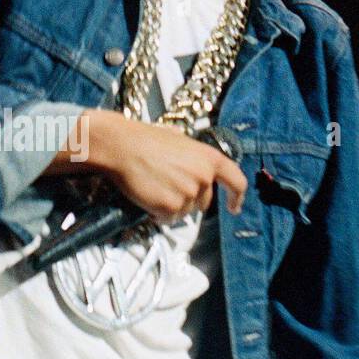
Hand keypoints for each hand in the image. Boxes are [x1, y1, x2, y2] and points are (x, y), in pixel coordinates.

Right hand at [98, 112, 246, 222]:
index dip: (237, 196)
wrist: (122, 147)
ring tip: (154, 186)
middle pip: (204, 202)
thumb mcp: (178, 140)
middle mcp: (204, 177)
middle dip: (189, 199)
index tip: (234, 207)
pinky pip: (168, 218)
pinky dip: (158, 212)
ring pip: (185, 211)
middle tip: (167, 186)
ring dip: (171, 205)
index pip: (237, 181)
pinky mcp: (171, 207)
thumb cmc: (145, 139)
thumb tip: (191, 159)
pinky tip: (148, 196)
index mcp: (210, 158)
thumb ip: (192, 154)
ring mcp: (189, 194)